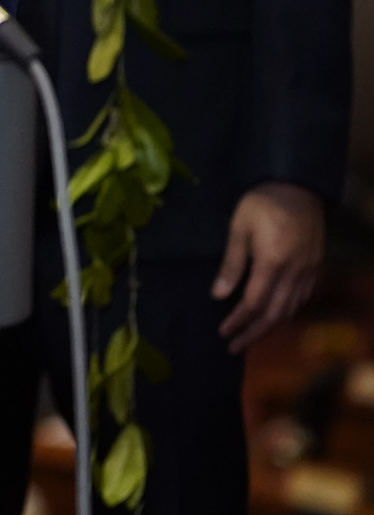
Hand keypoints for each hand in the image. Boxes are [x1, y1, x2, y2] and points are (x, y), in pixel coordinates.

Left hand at [213, 181, 324, 352]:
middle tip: (234, 346)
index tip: (223, 333)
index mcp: (273, 264)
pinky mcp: (315, 265)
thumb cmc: (262, 203)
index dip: (239, 321)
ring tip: (251, 335)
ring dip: (270, 325)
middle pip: (275, 314)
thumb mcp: (239, 229)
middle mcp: (295, 273)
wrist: (298, 186)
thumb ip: (231, 264)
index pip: (254, 304)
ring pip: (290, 308)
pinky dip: (286, 310)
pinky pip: (301, 297)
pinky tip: (275, 314)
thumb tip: (218, 296)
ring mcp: (308, 270)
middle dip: (254, 333)